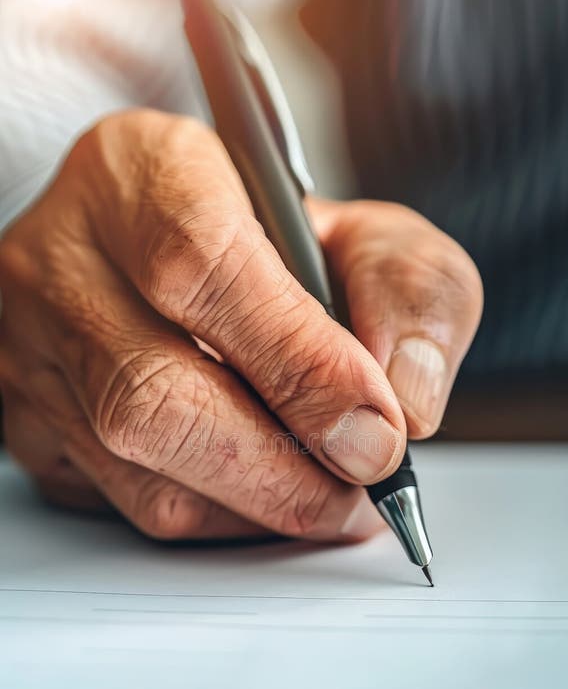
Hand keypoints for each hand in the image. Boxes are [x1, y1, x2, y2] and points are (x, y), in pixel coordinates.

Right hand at [0, 110, 481, 541]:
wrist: (172, 251)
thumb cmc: (269, 242)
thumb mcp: (363, 232)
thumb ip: (410, 294)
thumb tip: (405, 410)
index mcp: (141, 173)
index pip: (200, 266)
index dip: (299, 363)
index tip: (378, 428)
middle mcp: (64, 260)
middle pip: (151, 394)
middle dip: (281, 469)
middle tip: (363, 486)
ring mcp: (35, 349)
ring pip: (134, 464)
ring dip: (254, 504)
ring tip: (328, 494)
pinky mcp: (35, 423)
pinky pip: (124, 501)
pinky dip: (217, 516)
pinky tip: (264, 490)